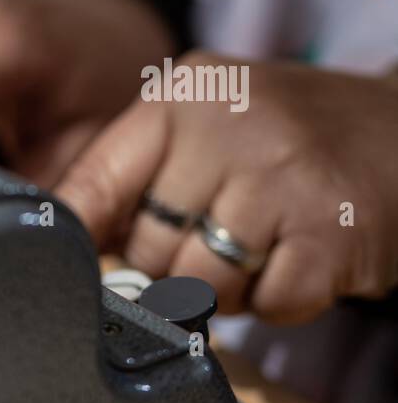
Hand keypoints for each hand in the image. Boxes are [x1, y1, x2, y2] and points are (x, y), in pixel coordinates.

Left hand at [56, 53, 397, 321]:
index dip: (79, 236)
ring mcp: (283, 178)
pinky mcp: (331, 232)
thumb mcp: (208, 127)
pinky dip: (282, 300)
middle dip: (173, 265)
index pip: (93, 182)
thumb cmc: (292, 143)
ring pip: (200, 283)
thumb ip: (139, 173)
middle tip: (221, 241)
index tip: (71, 265)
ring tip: (261, 251)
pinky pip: (267, 305)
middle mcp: (230, 128)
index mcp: (185, 97)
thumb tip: (72, 241)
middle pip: (147, 247)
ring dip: (227, 290)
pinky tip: (301, 260)